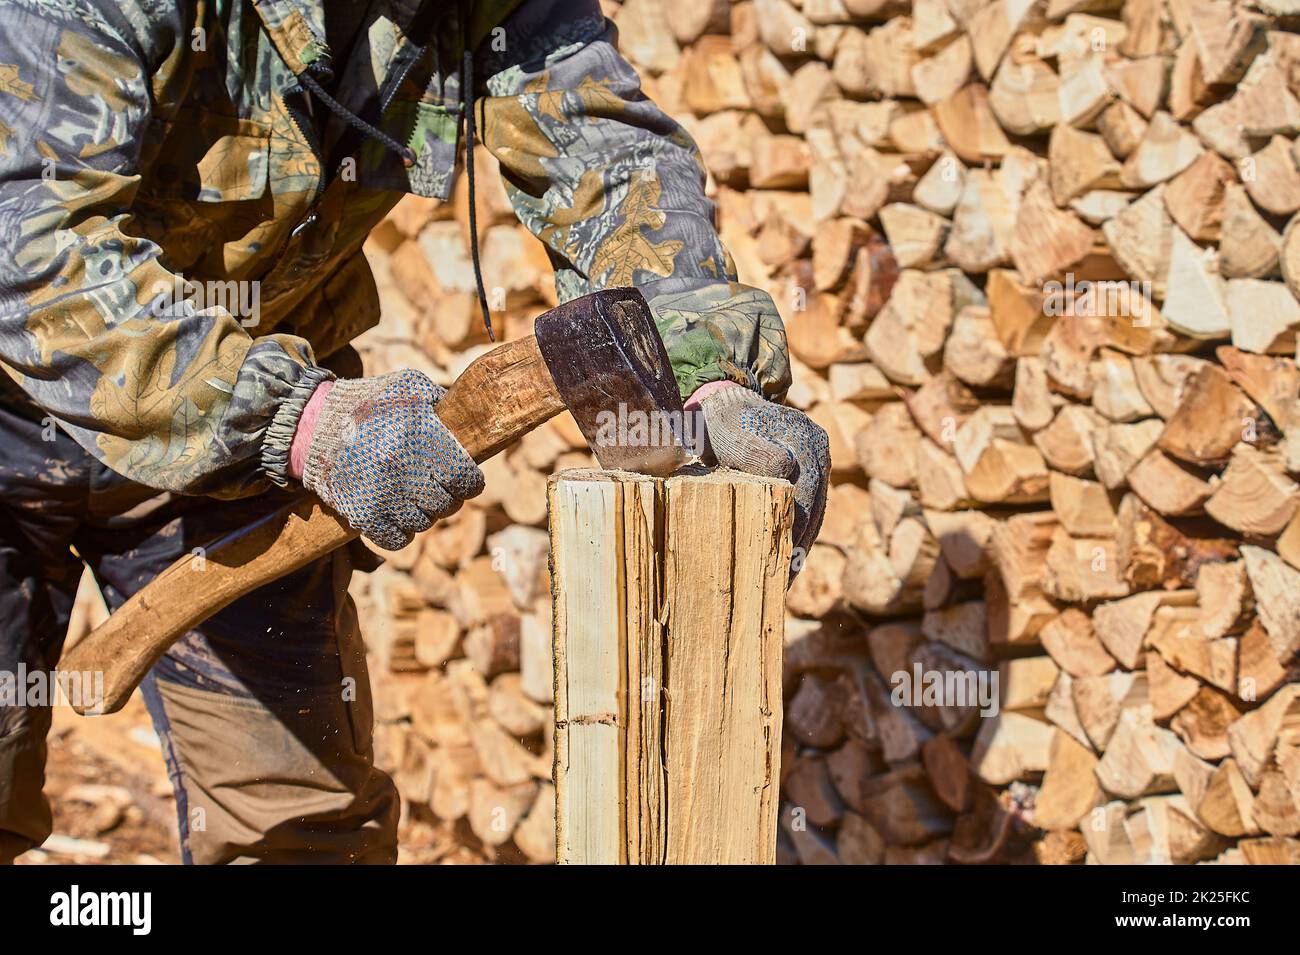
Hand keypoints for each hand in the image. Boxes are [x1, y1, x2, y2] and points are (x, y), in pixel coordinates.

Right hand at [296, 370, 483, 549]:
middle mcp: (402, 467)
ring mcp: (381, 494)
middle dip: (447, 496)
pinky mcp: (361, 514)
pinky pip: (398, 540)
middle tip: (435, 485)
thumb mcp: (408, 387)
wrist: (311, 424)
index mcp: (418, 434)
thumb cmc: (368, 403)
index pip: (466, 478)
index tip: (464, 479)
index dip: (470, 482)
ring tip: (412, 495)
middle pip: (448, 504)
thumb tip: (473, 421)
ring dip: (423, 512)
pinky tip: (396, 514)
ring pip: (424, 523)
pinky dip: (401, 531)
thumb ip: (442, 402)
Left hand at [691, 382, 829, 577]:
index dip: (794, 531)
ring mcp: (815, 461)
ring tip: (782, 581)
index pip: (807, 496)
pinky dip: (797, 535)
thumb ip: (751, 448)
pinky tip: (784, 560)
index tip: (779, 562)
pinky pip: (808, 510)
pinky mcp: (806, 473)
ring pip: (814, 514)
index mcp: (806, 439)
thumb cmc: (720, 420)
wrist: (722, 402)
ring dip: (799, 546)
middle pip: (815, 509)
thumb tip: (786, 469)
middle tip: (780, 584)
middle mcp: (818, 450)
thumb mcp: (729, 430)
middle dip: (798, 547)